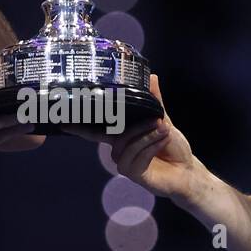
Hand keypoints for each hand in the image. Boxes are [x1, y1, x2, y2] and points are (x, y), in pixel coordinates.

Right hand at [92, 76, 200, 201]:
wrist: (187, 170)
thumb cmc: (172, 147)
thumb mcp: (164, 120)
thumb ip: (155, 102)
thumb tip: (152, 77)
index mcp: (122, 136)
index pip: (96, 130)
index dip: (80, 126)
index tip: (63, 120)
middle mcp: (119, 150)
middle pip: (115, 134)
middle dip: (138, 126)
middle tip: (158, 120)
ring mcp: (125, 163)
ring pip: (126, 145)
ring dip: (146, 136)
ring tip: (163, 131)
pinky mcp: (133, 174)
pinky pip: (135, 157)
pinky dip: (150, 147)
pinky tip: (161, 142)